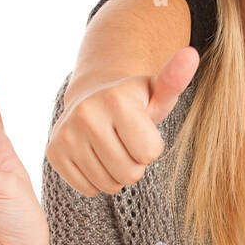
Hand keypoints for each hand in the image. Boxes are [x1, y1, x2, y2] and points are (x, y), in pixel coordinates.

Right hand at [46, 47, 200, 194]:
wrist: (92, 99)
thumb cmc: (134, 101)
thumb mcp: (157, 92)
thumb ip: (175, 79)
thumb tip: (191, 55)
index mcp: (116, 100)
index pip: (149, 153)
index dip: (151, 147)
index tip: (142, 131)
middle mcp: (86, 114)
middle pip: (130, 173)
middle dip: (135, 163)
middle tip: (127, 142)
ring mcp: (66, 134)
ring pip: (109, 185)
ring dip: (117, 174)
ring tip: (112, 148)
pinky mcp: (54, 152)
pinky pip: (89, 189)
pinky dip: (97, 179)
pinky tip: (95, 156)